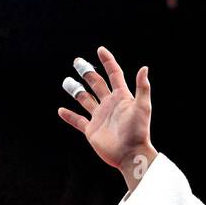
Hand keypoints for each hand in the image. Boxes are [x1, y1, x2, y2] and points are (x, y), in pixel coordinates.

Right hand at [58, 45, 153, 170]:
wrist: (131, 155)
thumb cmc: (139, 132)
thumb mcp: (142, 107)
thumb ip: (142, 88)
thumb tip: (144, 68)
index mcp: (121, 97)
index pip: (114, 74)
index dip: (108, 62)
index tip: (100, 50)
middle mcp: (109, 104)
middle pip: (96, 84)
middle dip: (87, 72)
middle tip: (77, 61)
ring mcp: (100, 117)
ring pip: (85, 100)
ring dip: (76, 90)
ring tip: (67, 81)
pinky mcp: (92, 130)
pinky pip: (78, 120)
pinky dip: (69, 115)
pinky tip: (61, 110)